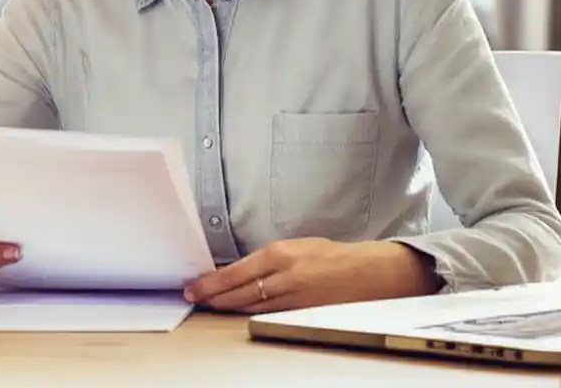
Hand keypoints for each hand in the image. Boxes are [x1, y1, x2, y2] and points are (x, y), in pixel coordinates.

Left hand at [183, 238, 443, 313]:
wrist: (367, 273)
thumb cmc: (330, 256)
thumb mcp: (295, 246)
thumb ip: (266, 258)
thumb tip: (236, 270)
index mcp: (279, 254)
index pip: (234, 273)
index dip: (210, 283)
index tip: (194, 286)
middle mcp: (284, 277)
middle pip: (237, 293)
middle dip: (212, 297)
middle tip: (194, 298)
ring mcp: (292, 298)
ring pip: (250, 307)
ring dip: (227, 306)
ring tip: (209, 304)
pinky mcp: (301, 312)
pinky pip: (267, 314)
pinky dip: (248, 312)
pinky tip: (236, 311)